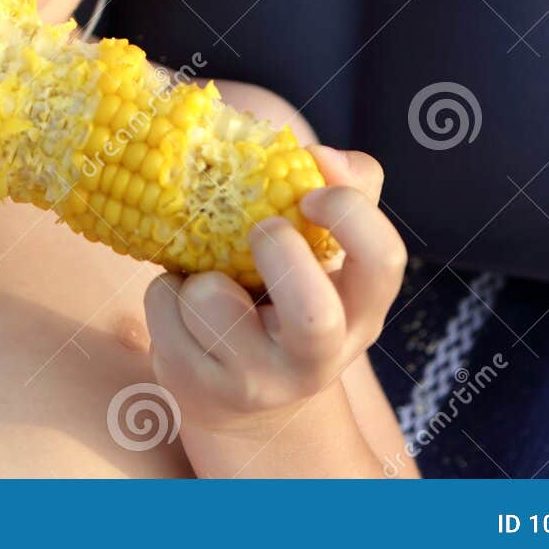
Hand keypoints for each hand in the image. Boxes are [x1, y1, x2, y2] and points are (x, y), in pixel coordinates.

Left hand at [143, 146, 405, 432]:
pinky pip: (165, 304)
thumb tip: (322, 155)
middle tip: (258, 231)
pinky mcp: (197, 384)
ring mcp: (256, 381)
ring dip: (198, 269)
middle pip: (312, 314)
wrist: (233, 393)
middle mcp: (318, 359)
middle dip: (276, 253)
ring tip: (208, 280)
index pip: (383, 261)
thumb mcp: (320, 253)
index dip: (348, 215)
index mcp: (358, 311)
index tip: (310, 194)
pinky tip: (182, 309)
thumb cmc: (282, 293)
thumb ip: (339, 192)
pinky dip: (165, 288)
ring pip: (210, 299)